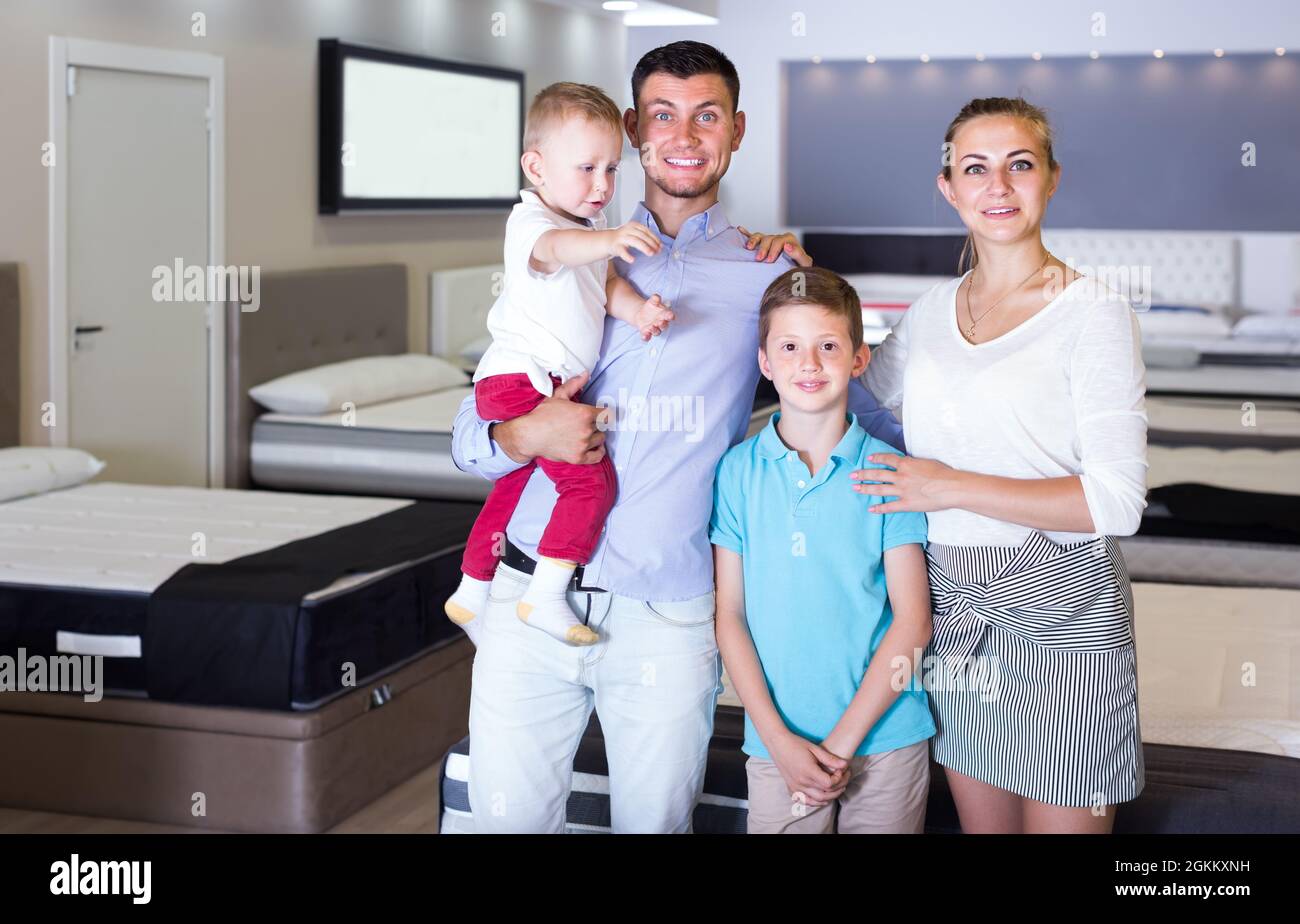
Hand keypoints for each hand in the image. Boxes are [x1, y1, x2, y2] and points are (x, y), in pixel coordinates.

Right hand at [493, 372, 607, 465]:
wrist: (529, 435)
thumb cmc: (542, 416)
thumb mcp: (558, 396)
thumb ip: (574, 385)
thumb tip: (585, 374)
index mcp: (584, 413)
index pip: (606, 413)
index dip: (603, 413)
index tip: (600, 414)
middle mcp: (586, 429)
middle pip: (603, 426)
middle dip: (596, 424)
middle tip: (587, 423)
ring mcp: (583, 444)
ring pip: (600, 439)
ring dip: (596, 436)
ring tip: (586, 433)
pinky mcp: (579, 457)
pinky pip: (598, 456)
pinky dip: (598, 451)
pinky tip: (594, 447)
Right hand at [604, 221, 660, 262]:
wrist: (608, 240)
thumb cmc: (625, 238)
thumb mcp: (635, 233)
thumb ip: (646, 238)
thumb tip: (660, 246)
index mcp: (634, 225)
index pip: (646, 231)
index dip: (654, 238)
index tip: (660, 246)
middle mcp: (627, 230)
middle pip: (642, 235)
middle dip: (651, 243)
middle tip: (658, 251)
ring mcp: (621, 238)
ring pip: (634, 241)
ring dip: (644, 247)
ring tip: (651, 253)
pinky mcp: (615, 246)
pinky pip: (622, 251)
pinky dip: (627, 256)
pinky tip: (632, 260)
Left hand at [633, 294, 673, 340]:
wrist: (642, 313)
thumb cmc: (652, 307)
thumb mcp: (653, 301)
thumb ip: (655, 298)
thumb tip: (656, 296)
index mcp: (664, 315)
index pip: (669, 316)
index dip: (670, 316)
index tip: (671, 315)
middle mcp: (661, 323)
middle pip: (664, 325)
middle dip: (662, 324)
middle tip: (660, 322)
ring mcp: (654, 328)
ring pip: (656, 332)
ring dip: (654, 330)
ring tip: (651, 327)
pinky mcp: (646, 332)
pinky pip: (647, 336)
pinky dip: (646, 337)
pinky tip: (644, 336)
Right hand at [737, 226, 812, 265]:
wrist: (795, 275)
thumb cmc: (799, 270)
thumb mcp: (804, 263)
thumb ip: (798, 254)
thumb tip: (787, 246)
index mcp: (789, 241)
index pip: (781, 240)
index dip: (774, 249)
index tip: (769, 260)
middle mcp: (778, 239)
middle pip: (769, 239)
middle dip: (763, 248)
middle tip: (760, 259)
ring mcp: (769, 241)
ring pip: (759, 237)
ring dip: (753, 242)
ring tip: (749, 249)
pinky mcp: (761, 245)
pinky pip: (752, 237)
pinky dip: (746, 233)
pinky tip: (740, 229)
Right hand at [769, 731, 849, 806]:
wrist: (778, 744)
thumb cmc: (796, 743)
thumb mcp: (815, 749)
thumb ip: (830, 759)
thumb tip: (845, 765)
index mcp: (808, 771)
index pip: (829, 783)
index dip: (838, 778)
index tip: (840, 770)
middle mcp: (801, 782)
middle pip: (825, 794)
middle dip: (838, 789)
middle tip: (843, 781)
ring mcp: (795, 787)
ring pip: (816, 801)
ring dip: (828, 798)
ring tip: (836, 790)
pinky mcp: (791, 788)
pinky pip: (804, 801)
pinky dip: (814, 803)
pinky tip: (821, 798)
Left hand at [851, 452, 957, 512]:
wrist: (950, 487)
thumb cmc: (943, 473)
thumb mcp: (926, 462)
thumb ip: (914, 463)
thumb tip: (908, 462)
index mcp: (906, 464)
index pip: (887, 459)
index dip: (876, 458)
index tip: (868, 459)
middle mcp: (901, 476)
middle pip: (877, 474)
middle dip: (863, 474)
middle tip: (852, 475)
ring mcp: (902, 490)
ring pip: (879, 489)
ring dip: (866, 488)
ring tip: (855, 488)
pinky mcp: (906, 504)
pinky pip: (889, 506)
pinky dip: (879, 508)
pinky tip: (870, 508)